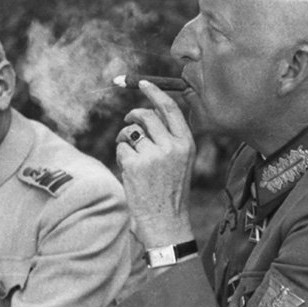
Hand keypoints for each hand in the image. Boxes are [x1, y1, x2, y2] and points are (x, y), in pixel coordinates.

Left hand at [114, 80, 195, 247]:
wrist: (166, 223)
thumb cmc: (171, 192)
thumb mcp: (181, 162)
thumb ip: (169, 139)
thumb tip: (147, 114)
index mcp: (186, 143)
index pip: (170, 109)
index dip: (154, 93)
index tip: (143, 83)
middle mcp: (171, 146)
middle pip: (146, 116)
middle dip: (132, 117)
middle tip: (128, 123)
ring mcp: (153, 155)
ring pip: (130, 132)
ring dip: (126, 141)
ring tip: (132, 159)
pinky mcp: (134, 164)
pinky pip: (121, 148)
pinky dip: (121, 157)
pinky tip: (130, 173)